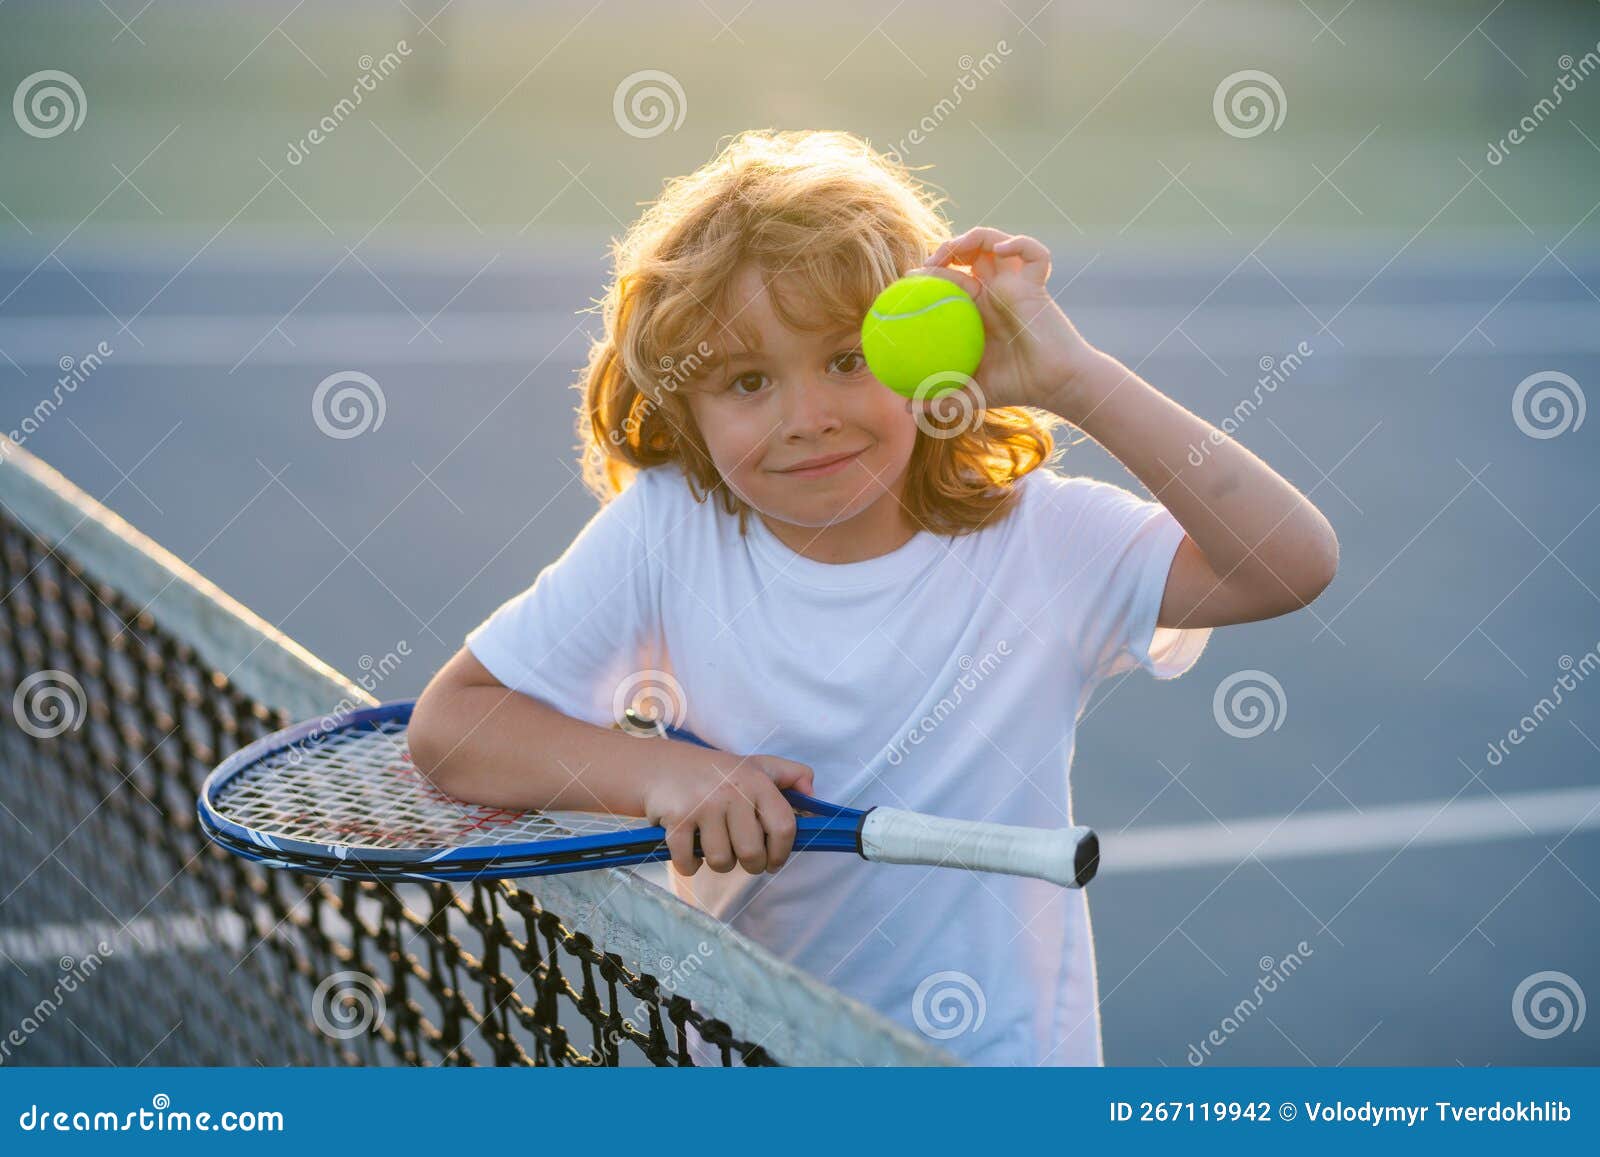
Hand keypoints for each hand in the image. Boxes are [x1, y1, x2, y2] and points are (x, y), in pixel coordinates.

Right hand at [642, 743, 814, 876]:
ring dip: (719, 863)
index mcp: (756, 781)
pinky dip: (689, 865)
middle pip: (752, 853)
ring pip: (722, 861)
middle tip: (744, 858)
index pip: (784, 827)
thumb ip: (789, 775)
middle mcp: (732, 792)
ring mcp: (703, 806)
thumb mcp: (755, 765)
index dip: (782, 852)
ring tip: (715, 846)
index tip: (775, 861)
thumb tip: (814, 794)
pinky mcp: (677, 819)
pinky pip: (689, 862)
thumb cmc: (715, 772)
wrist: (660, 766)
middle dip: (751, 864)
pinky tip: (689, 849)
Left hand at [918, 228, 1099, 416]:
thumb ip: (941, 400)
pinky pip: (1034, 253)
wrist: (1055, 385)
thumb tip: (905, 409)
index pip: (949, 280)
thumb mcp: (971, 395)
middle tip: (929, 263)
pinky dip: (1018, 243)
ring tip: (955, 250)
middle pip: (970, 253)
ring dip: (975, 237)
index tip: (907, 282)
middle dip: (947, 248)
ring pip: (996, 242)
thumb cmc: (1017, 387)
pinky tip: (1000, 250)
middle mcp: (996, 291)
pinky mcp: (1038, 284)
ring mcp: (1017, 284)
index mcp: (979, 309)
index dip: (928, 274)